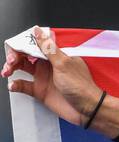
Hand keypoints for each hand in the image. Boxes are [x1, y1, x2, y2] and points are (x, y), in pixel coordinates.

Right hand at [3, 26, 118, 134]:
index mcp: (55, 56)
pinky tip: (13, 85)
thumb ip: (48, 48)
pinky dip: (15, 84)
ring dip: (11, 68)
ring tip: (6, 72)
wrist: (88, 109)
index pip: (33, 45)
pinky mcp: (40, 91)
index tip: (15, 49)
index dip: (22, 45)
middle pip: (24, 55)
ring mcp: (43, 78)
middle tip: (11, 62)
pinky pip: (23, 85)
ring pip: (21, 68)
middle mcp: (48, 65)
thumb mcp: (63, 64)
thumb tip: (38, 31)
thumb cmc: (81, 87)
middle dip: (14, 56)